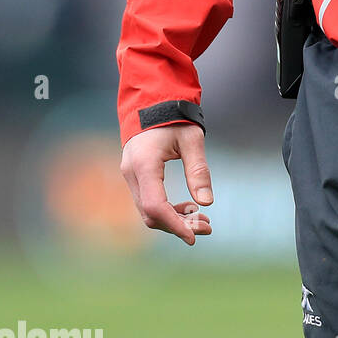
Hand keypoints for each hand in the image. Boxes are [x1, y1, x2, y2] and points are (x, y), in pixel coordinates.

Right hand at [120, 124, 212, 245]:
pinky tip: (188, 207)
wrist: (153, 100)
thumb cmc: (174, 116)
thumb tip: (207, 202)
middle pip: (151, 213)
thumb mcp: (192, 138)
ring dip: (173, 219)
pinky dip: (166, 209)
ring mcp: (130, 175)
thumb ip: (198, 169)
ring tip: (202, 220)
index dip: (174, 225)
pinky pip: (148, 201)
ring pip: (148, 210)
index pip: (155, 206)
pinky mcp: (134, 176)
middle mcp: (132, 173)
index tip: (193, 237)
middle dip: (178, 225)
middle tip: (207, 227)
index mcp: (145, 164)